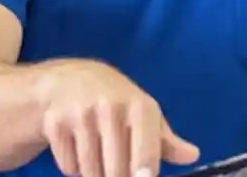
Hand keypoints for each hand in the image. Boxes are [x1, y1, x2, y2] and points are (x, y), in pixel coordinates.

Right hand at [38, 60, 199, 176]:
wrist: (68, 80)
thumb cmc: (115, 102)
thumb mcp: (143, 114)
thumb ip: (166, 140)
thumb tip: (192, 155)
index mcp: (139, 106)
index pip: (146, 149)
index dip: (145, 171)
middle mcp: (110, 107)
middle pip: (116, 170)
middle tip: (118, 172)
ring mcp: (80, 114)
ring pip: (91, 172)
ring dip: (94, 175)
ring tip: (98, 158)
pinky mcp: (54, 123)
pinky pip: (69, 167)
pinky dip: (74, 168)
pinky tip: (78, 149)